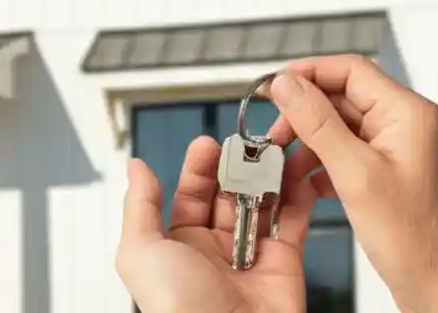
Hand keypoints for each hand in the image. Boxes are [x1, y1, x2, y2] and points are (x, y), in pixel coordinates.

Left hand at [116, 135, 322, 312]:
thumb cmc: (176, 307)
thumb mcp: (141, 252)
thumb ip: (140, 206)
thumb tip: (137, 167)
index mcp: (177, 247)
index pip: (190, 195)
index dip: (199, 168)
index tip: (208, 144)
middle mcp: (214, 251)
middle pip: (228, 195)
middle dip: (237, 166)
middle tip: (247, 142)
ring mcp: (251, 258)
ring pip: (263, 205)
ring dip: (270, 174)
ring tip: (276, 146)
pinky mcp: (286, 266)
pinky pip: (293, 224)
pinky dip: (299, 196)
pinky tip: (300, 170)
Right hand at [266, 55, 437, 312]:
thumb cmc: (421, 243)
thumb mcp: (356, 175)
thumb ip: (318, 123)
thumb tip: (287, 85)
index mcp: (411, 115)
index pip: (350, 71)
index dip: (307, 74)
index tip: (272, 88)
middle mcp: (412, 127)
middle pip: (345, 98)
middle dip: (304, 113)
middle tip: (275, 133)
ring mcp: (405, 152)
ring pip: (346, 128)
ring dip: (312, 142)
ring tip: (287, 162)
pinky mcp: (397, 176)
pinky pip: (354, 154)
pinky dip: (327, 164)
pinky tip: (311, 183)